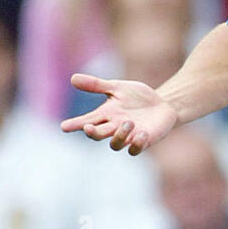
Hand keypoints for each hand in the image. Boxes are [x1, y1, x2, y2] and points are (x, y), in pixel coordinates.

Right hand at [60, 75, 178, 155]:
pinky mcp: (142, 141)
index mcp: (106, 114)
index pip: (86, 121)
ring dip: (119, 135)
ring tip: (128, 122)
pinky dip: (136, 144)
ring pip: (115, 145)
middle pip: (97, 135)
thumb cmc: (138, 97)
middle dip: (92, 133)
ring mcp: (128, 137)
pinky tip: (142, 133)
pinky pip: (135, 149)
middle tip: (89, 127)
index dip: (75, 124)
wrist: (163, 104)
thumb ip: (97, 85)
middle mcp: (114, 127)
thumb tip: (73, 78)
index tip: (64, 127)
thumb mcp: (117, 87)